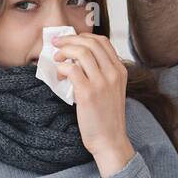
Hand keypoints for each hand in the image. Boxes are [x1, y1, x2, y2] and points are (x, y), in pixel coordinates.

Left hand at [52, 32, 135, 175]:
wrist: (110, 140)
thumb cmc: (106, 118)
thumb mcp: (111, 90)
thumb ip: (100, 73)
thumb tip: (75, 58)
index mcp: (120, 71)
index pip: (102, 41)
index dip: (82, 36)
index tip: (69, 40)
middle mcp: (113, 73)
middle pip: (90, 43)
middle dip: (69, 39)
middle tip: (56, 45)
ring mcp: (102, 83)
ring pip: (81, 52)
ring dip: (64, 52)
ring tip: (57, 60)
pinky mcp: (88, 94)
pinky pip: (71, 70)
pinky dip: (61, 68)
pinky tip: (59, 75)